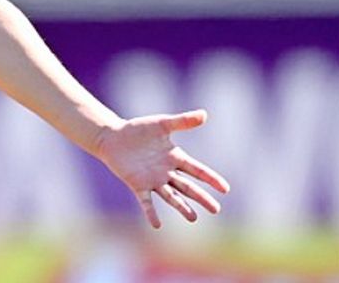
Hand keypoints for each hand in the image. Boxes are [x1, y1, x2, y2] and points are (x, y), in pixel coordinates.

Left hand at [94, 109, 230, 227]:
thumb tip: (204, 114)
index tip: (225, 188)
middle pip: (188, 187)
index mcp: (175, 157)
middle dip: (201, 197)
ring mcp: (153, 180)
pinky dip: (151, 212)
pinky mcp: (137, 185)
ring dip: (181, 207)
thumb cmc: (138, 129)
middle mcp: (167, 172)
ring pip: (171, 196)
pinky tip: (157, 225)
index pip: (197, 170)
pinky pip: (146, 201)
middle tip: (215, 209)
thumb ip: (182, 121)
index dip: (211, 179)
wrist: (113, 137)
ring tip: (193, 218)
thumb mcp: (162, 124)